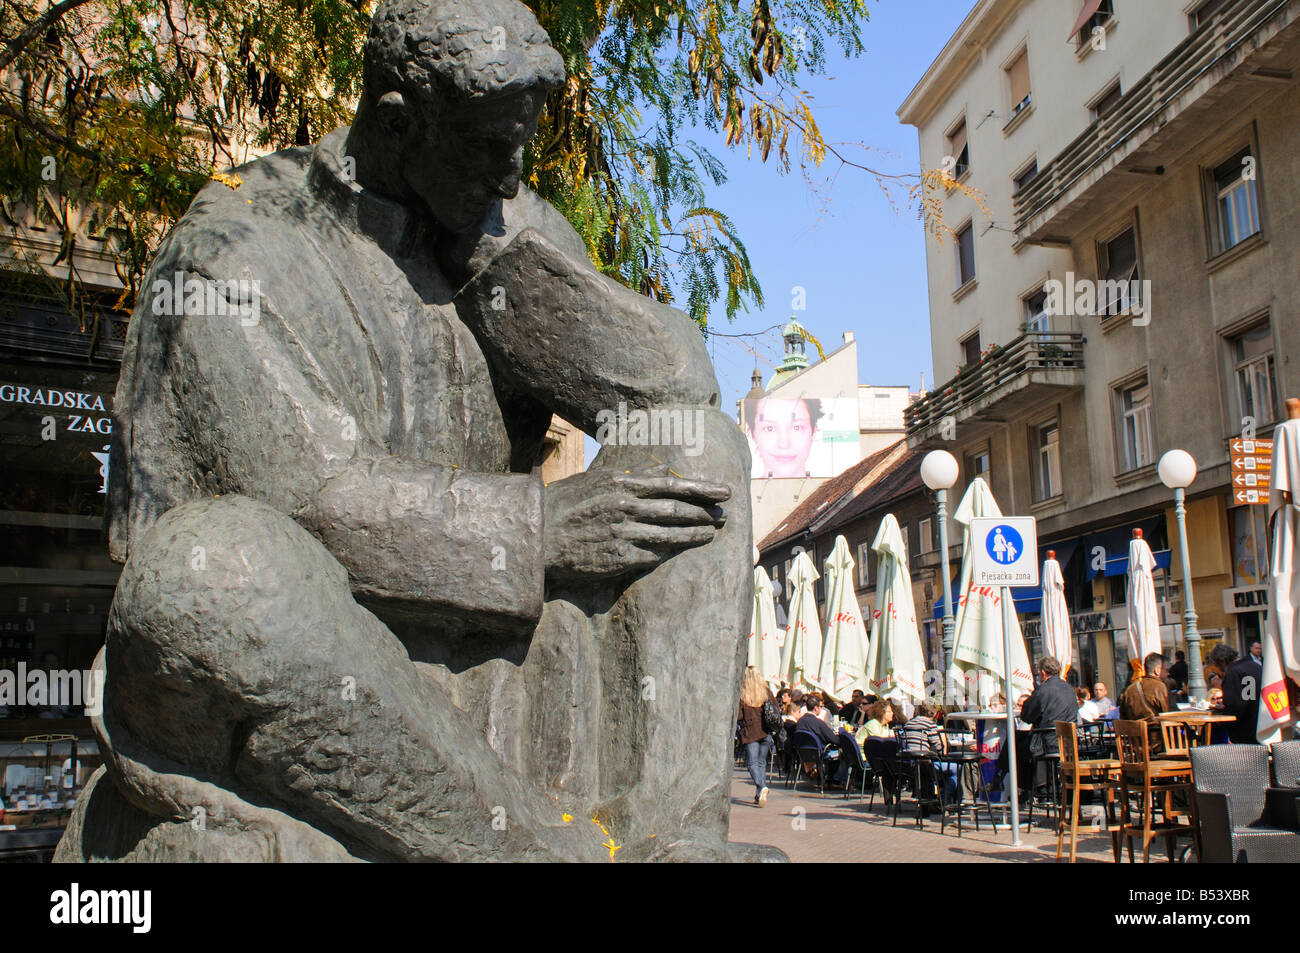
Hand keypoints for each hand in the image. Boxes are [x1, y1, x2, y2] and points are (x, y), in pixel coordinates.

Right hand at [543, 464, 729, 582]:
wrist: (536, 534)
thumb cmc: (565, 504)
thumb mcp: (596, 480)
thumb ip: (629, 477)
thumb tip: (660, 473)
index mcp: (621, 484)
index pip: (673, 485)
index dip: (703, 489)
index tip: (724, 491)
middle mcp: (626, 507)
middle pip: (678, 510)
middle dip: (705, 513)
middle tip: (724, 516)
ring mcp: (623, 534)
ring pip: (670, 536)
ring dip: (695, 535)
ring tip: (710, 534)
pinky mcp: (618, 558)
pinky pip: (652, 556)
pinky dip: (668, 552)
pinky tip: (679, 550)